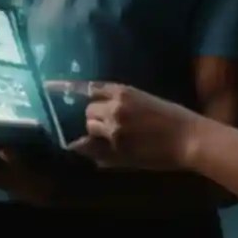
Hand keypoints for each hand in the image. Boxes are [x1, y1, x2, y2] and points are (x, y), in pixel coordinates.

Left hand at [46, 80, 204, 171]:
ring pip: (90, 129)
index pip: (89, 88)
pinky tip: (96, 151)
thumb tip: (98, 112)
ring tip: (117, 138)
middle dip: (94, 119)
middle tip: (111, 126)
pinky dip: (92, 149)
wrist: (190, 138)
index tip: (47, 86)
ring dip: (96, 133)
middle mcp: (114, 107)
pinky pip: (94, 148)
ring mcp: (114, 129)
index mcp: (124, 91)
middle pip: (87, 112)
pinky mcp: (118, 148)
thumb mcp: (146, 101)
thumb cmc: (174, 118)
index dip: (66, 87)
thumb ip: (121, 104)